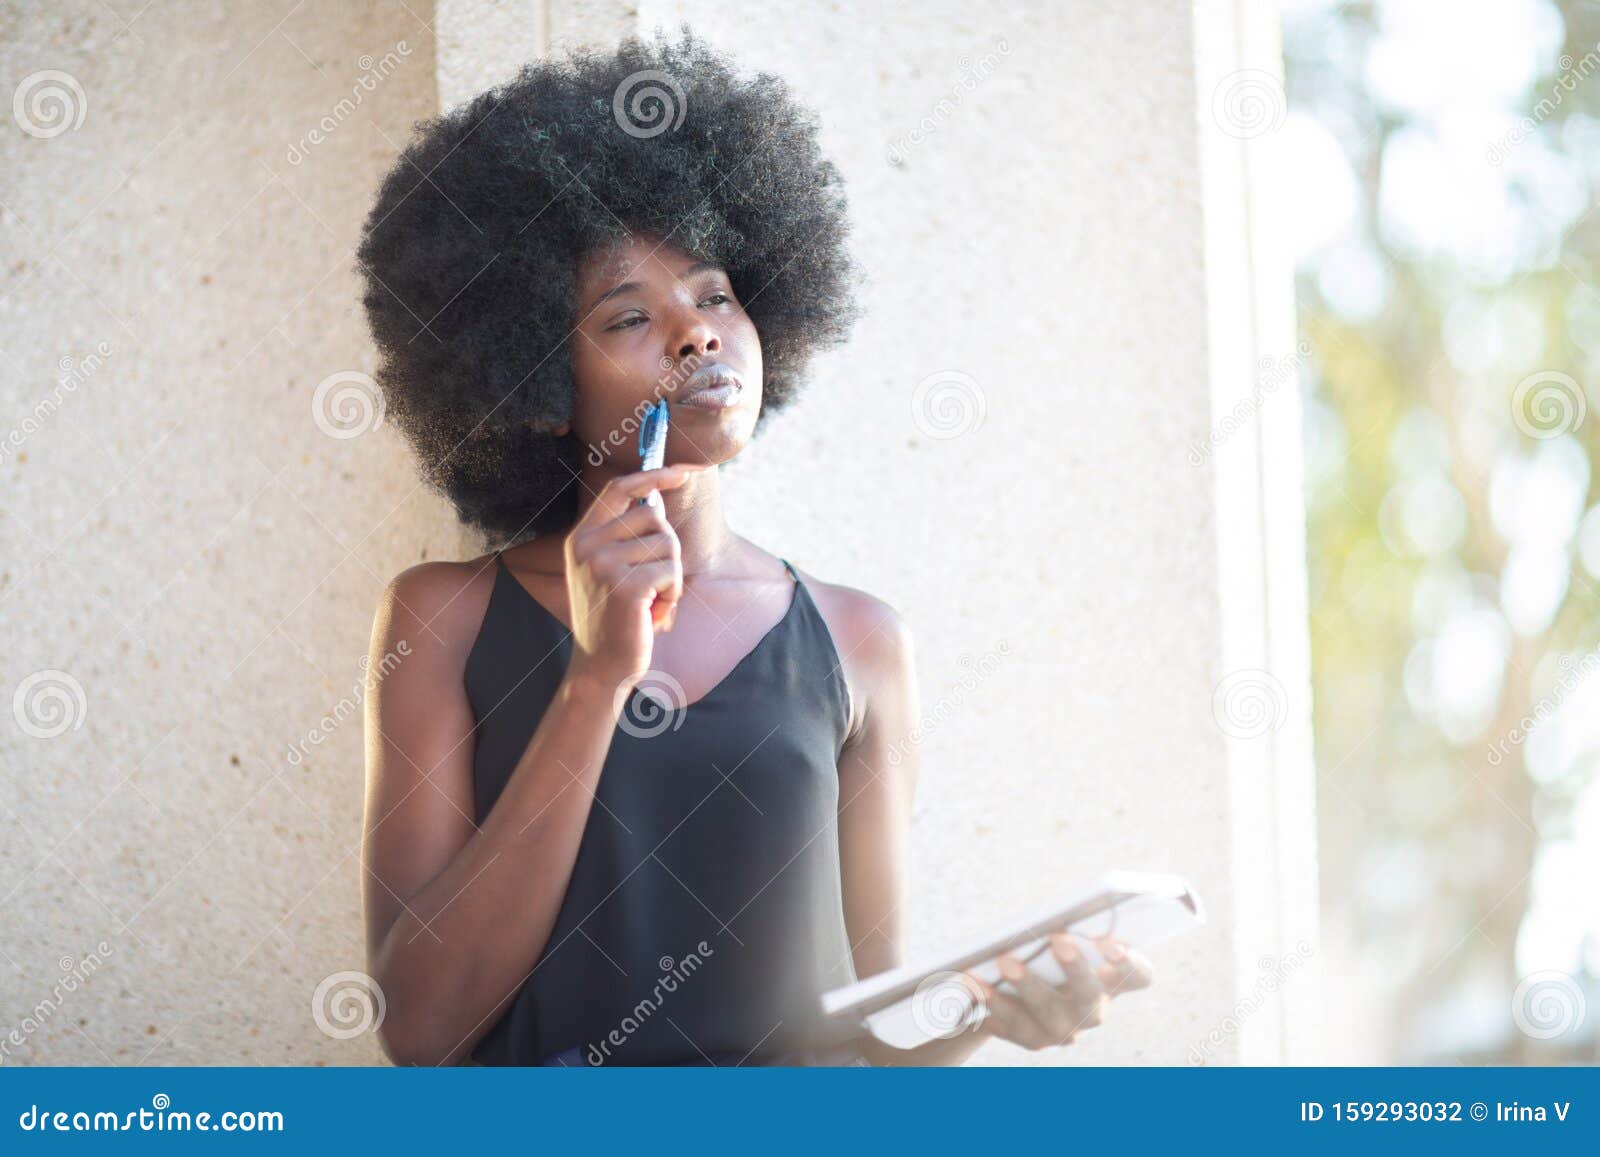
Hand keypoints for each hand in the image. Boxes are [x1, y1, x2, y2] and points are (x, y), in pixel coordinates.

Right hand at [562, 463, 709, 695]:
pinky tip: (653, 614)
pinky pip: (672, 572)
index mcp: (582, 536)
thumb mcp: (609, 569)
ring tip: (650, 601)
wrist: (600, 666)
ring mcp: (603, 564)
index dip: (653, 475)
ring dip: (671, 576)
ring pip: (668, 545)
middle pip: (654, 517)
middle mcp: (587, 545)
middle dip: (668, 549)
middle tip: (653, 582)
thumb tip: (658, 497)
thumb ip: (626, 535)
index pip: (619, 488)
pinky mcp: (625, 586)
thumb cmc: (614, 617)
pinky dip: (672, 595)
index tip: (683, 471)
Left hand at [962, 933, 1153, 1050]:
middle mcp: (1093, 1010)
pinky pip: (1013, 1026)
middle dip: (1075, 968)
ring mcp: (1064, 1030)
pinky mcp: (1032, 1038)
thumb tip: (1052, 908)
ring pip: (1049, 1017)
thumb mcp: (1058, 933)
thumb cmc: (1047, 948)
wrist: (1015, 990)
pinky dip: (993, 1002)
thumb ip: (1064, 923)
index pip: (1139, 976)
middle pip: (1091, 998)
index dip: (1130, 962)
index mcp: (1112, 980)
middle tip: (1056, 935)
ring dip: (1025, 987)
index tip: (1110, 940)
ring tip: (1001, 960)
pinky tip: (974, 983)